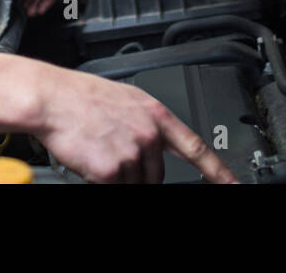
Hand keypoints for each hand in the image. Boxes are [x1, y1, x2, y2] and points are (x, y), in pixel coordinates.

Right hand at [35, 68, 238, 183]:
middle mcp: (149, 133)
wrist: (51, 98)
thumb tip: (154, 149)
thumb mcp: (125, 101)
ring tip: (98, 150)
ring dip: (118, 177)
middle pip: (157, 176)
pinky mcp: (112, 170)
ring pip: (134, 184)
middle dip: (139, 174)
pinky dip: (100, 180)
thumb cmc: (80, 97)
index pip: (197, 148)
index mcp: (156, 114)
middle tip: (114, 154)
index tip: (234, 185)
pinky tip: (90, 159)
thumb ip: (145, 125)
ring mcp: (133, 152)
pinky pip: (113, 188)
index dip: (219, 171)